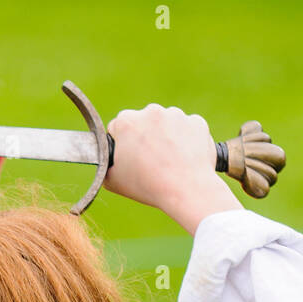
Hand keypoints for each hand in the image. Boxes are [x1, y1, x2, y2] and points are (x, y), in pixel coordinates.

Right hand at [105, 103, 242, 234]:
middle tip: (151, 162)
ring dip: (166, 137)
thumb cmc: (148, 186)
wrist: (187, 190)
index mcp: (127, 121)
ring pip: (167, 124)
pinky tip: (185, 159)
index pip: (118, 127)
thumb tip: (105, 160)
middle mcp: (151, 111)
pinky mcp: (197, 122)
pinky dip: (187, 141)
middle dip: (145, 137)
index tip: (130, 158)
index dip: (122, 144)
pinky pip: (188, 129)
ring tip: (169, 163)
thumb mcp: (112, 180)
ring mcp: (177, 115)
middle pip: (144, 122)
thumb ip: (104, 164)